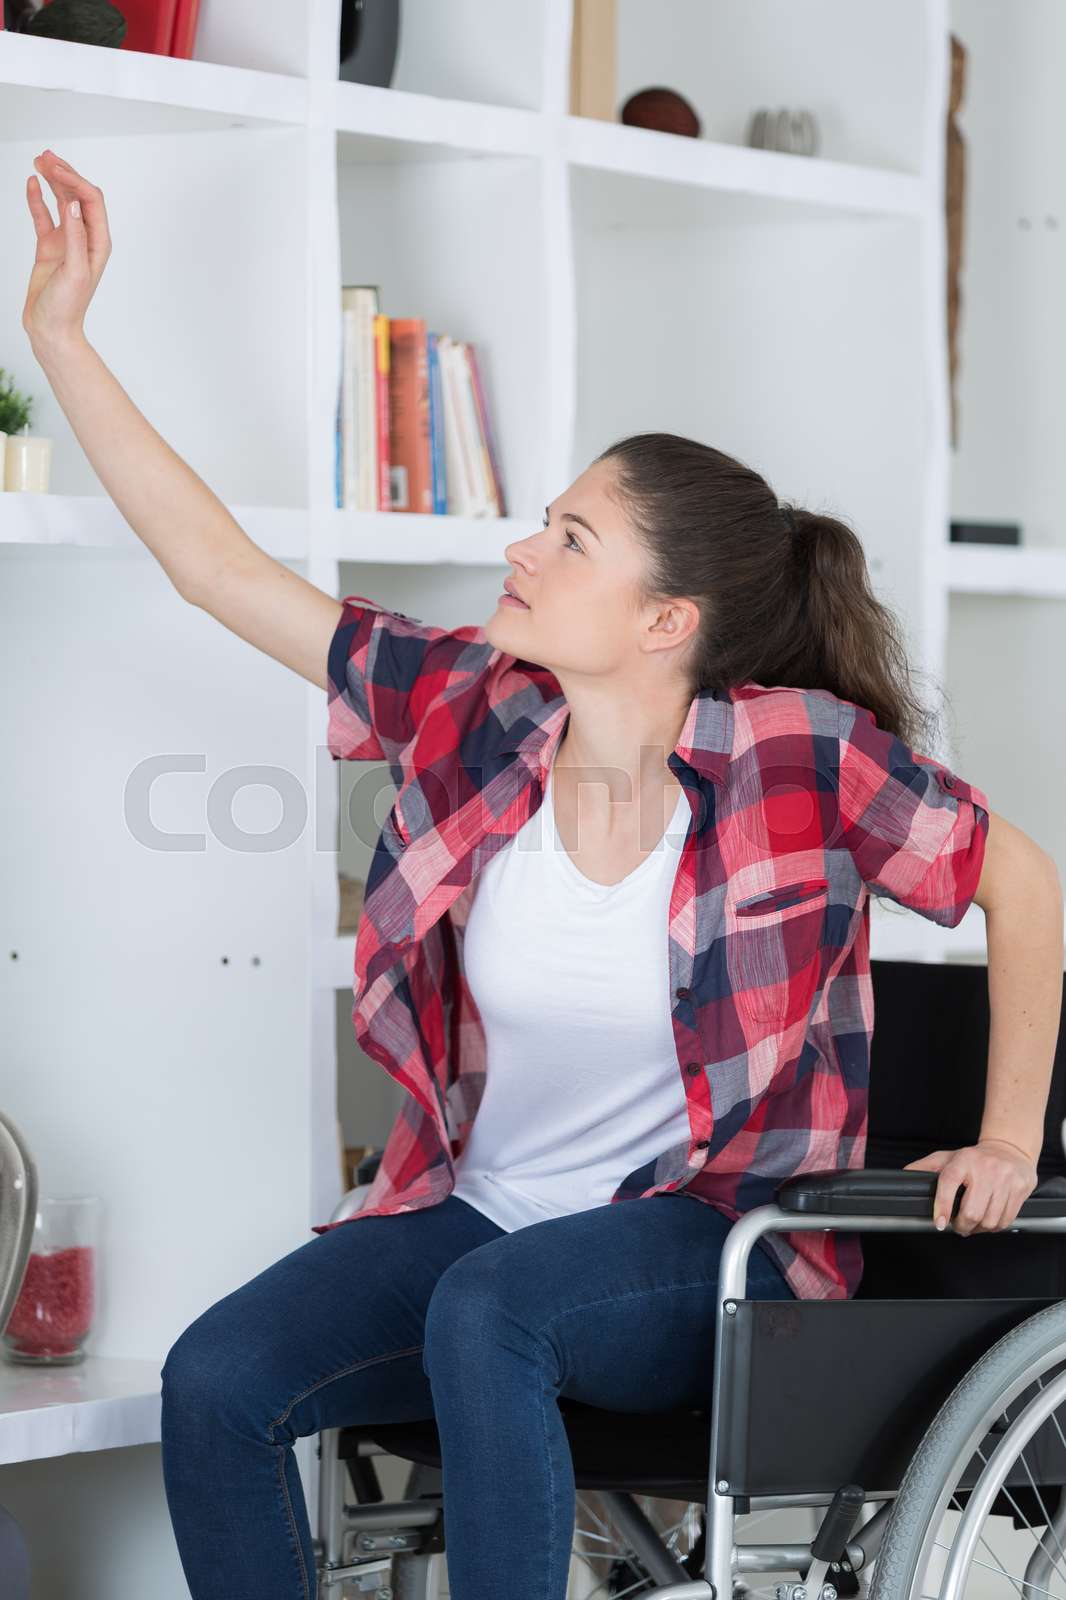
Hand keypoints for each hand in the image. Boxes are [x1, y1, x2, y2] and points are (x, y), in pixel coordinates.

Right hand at [23, 150, 111, 349]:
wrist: (51, 328)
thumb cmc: (67, 306)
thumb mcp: (73, 270)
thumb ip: (74, 236)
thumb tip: (73, 204)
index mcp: (98, 243)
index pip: (90, 201)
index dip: (74, 180)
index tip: (53, 168)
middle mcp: (85, 239)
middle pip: (78, 196)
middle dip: (64, 174)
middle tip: (45, 156)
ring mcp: (66, 241)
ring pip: (61, 202)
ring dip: (52, 181)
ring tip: (38, 162)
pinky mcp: (50, 247)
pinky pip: (44, 216)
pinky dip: (37, 199)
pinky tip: (31, 183)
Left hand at [903, 1139, 1039, 1235]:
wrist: (1010, 1150)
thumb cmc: (976, 1158)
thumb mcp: (949, 1157)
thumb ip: (926, 1167)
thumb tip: (905, 1175)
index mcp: (964, 1160)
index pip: (949, 1183)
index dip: (942, 1206)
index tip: (940, 1223)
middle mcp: (985, 1169)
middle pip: (972, 1211)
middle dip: (962, 1226)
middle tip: (958, 1226)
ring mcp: (1004, 1179)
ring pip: (989, 1219)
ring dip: (978, 1229)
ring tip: (973, 1224)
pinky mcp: (1019, 1189)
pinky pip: (1006, 1220)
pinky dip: (994, 1227)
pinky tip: (988, 1221)